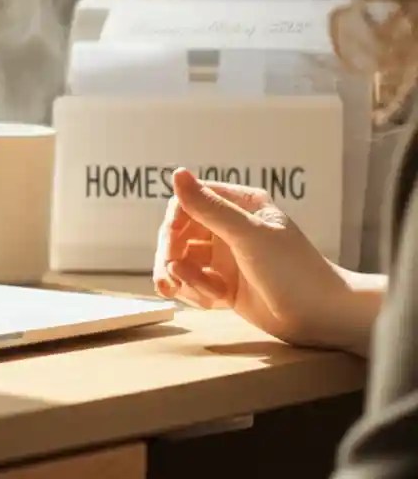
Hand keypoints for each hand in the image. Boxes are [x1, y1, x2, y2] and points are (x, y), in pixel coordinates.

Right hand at [154, 168, 382, 355]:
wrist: (324, 318)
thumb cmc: (295, 270)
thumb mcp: (249, 236)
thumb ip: (210, 208)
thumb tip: (176, 173)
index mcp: (240, 206)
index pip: (189, 203)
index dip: (173, 224)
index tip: (172, 246)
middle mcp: (230, 228)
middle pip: (179, 234)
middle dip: (171, 257)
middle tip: (169, 280)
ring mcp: (227, 258)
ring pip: (182, 261)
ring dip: (185, 278)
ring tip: (206, 292)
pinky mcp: (225, 285)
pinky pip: (193, 284)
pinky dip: (197, 294)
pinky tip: (217, 301)